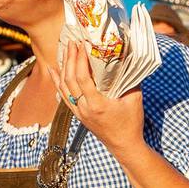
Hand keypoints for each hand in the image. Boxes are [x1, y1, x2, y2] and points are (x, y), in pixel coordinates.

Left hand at [48, 40, 145, 161]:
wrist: (123, 145)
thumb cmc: (131, 122)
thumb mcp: (135, 98)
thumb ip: (129, 78)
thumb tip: (126, 56)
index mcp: (97, 104)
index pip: (82, 78)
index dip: (79, 60)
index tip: (81, 45)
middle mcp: (84, 108)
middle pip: (70, 80)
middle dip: (70, 59)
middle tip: (72, 42)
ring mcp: (78, 112)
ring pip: (64, 87)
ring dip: (63, 67)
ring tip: (66, 50)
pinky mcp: (77, 114)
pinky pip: (63, 95)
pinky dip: (58, 81)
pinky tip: (53, 69)